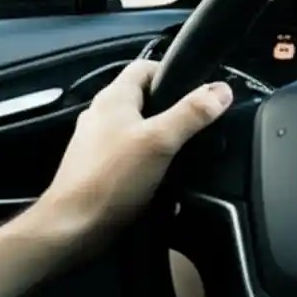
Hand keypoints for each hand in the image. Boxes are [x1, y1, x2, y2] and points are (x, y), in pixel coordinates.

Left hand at [34, 59, 232, 246]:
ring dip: (163, 139)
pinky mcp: (100, 169)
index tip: (200, 89)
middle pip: (145, 100)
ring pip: (140, 130)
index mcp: (113, 98)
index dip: (174, 72)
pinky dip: (151, 162)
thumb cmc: (112, 179)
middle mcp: (102, 115)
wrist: (73, 229)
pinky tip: (166, 179)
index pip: (146, 67)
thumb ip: (192, 113)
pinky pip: (132, 156)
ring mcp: (98, 143)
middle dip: (173, 110)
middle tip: (199, 124)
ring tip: (187, 152)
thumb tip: (222, 89)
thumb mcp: (160, 141)